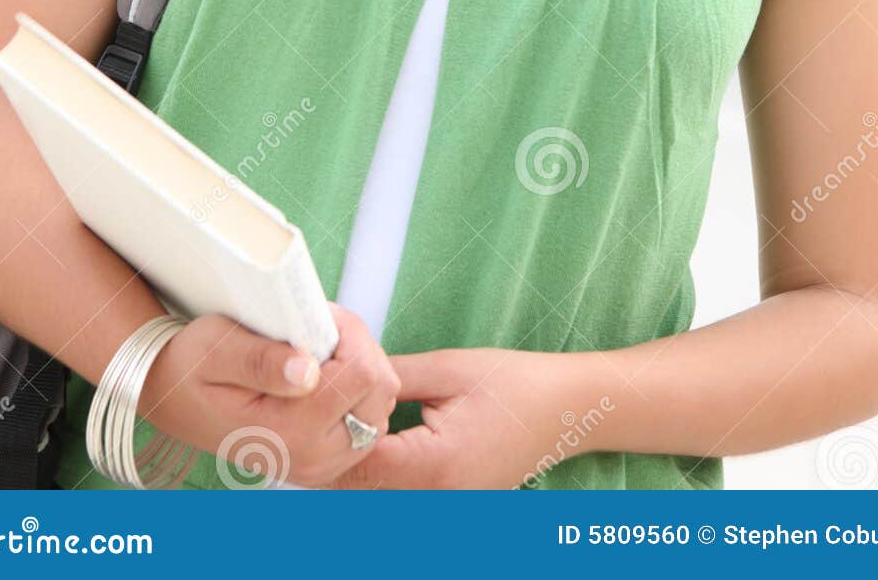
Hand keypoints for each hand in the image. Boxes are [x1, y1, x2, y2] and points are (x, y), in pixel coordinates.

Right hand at [138, 303, 401, 487]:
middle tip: (321, 332)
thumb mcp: (217, 348)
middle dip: (361, 351)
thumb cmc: (192, 366)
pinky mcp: (325, 462)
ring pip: (380, 408)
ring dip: (360, 370)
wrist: (172, 399)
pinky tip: (326, 375)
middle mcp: (311, 458)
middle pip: (381, 394)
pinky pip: (367, 423)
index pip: (363, 374)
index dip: (350, 334)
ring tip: (321, 352)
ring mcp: (321, 466)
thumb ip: (262, 359)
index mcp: (288, 430)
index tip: (319, 319)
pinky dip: (356, 393)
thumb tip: (309, 371)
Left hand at [329, 347, 579, 489]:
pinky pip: (396, 494)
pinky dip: (376, 470)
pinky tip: (368, 436)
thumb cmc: (513, 384)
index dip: (329, 435)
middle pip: (358, 489)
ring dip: (351, 463)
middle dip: (331, 453)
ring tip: (335, 420)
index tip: (311, 405)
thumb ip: (392, 377)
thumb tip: (346, 375)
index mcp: (433, 466)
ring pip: (373, 496)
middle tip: (312, 413)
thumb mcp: (446, 370)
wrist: (566, 410)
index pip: (357, 464)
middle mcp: (435, 499)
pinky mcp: (448, 502)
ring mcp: (443, 507)